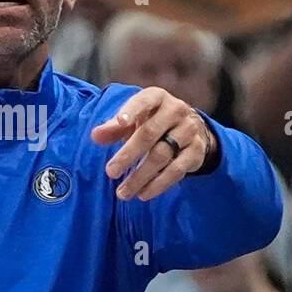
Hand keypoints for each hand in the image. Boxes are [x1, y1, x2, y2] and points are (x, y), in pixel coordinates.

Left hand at [91, 87, 214, 200]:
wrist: (189, 128)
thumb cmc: (152, 121)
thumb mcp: (134, 119)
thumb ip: (114, 127)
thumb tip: (96, 136)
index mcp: (157, 97)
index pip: (143, 101)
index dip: (131, 111)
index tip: (119, 122)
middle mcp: (176, 111)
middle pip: (149, 134)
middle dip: (128, 155)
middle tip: (111, 172)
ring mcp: (188, 131)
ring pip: (162, 155)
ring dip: (140, 177)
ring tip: (123, 192)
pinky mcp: (196, 151)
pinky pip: (176, 170)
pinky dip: (158, 184)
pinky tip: (143, 194)